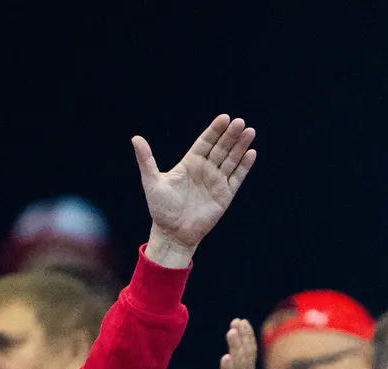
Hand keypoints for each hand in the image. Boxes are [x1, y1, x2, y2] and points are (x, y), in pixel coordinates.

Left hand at [135, 114, 257, 266]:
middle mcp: (205, 170)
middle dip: (231, 135)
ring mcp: (217, 181)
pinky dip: (245, 166)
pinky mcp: (226, 195)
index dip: (214, 130)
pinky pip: (237, 177)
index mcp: (189, 163)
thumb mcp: (151, 181)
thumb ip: (146, 159)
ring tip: (249, 131)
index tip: (224, 118)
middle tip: (240, 122)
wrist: (173, 232)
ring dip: (241, 146)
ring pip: (232, 159)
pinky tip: (251, 153)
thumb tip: (136, 138)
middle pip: (221, 148)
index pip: (205, 142)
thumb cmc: (160, 208)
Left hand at [197, 319, 255, 368]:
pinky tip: (225, 356)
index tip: (241, 321)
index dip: (247, 336)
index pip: (250, 351)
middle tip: (237, 321)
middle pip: (246, 354)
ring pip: (239, 364)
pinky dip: (227, 368)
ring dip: (235, 347)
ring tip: (231, 332)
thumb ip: (233, 366)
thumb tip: (233, 349)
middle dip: (242, 337)